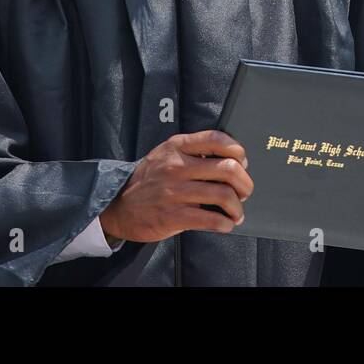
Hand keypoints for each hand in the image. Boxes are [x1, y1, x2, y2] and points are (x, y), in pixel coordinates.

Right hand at [99, 130, 252, 243]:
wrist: (118, 205)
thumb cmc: (149, 179)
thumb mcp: (166, 154)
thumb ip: (192, 151)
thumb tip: (229, 159)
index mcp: (177, 147)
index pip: (216, 139)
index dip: (237, 150)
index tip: (242, 162)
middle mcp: (177, 166)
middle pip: (227, 168)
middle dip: (245, 183)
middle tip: (245, 192)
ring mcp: (175, 192)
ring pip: (223, 195)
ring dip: (237, 207)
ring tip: (236, 212)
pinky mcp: (174, 216)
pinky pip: (211, 219)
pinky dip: (225, 223)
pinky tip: (225, 224)